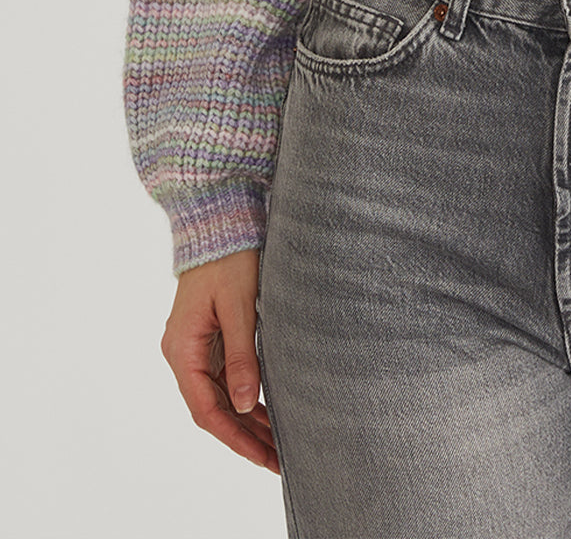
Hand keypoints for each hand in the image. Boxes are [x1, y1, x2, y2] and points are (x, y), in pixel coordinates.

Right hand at [160, 246, 279, 473]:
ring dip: (246, 420)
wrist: (220, 220)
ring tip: (278, 443)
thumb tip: (245, 404)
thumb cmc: (229, 258)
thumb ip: (241, 356)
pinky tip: (267, 412)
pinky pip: (224, 378)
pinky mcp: (209, 338)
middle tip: (278, 459)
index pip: (205, 409)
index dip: (234, 437)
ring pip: (220, 396)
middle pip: (213, 408)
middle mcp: (183, 353)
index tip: (262, 457)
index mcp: (182, 349)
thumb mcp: (239, 307)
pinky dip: (245, 397)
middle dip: (244, 436)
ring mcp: (194, 347)